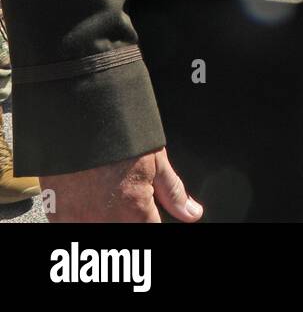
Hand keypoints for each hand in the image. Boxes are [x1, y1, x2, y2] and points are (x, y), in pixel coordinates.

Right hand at [43, 149, 202, 222]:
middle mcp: (103, 222)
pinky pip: (73, 225)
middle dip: (129, 221)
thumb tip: (192, 214)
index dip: (154, 222)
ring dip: (105, 220)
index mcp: (132, 212)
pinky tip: (88, 199)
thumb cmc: (120, 138)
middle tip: (124, 195)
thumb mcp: (157, 162)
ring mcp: (77, 220)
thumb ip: (174, 193)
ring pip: (98, 230)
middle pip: (123, 232)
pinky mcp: (57, 215)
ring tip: (106, 196)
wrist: (80, 122)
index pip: (151, 233)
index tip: (149, 213)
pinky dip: (82, 218)